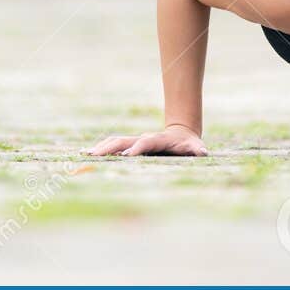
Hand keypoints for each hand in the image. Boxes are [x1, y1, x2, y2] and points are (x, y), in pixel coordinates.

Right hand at [84, 123, 207, 156]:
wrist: (180, 133)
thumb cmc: (189, 145)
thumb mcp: (195, 147)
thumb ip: (198, 149)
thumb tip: (203, 152)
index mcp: (158, 140)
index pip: (146, 143)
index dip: (138, 148)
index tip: (127, 156)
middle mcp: (143, 138)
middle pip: (124, 141)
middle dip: (111, 148)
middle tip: (97, 155)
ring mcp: (135, 140)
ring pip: (115, 141)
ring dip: (102, 148)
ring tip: (86, 154)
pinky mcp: (130, 144)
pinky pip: (113, 145)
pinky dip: (101, 148)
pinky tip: (86, 153)